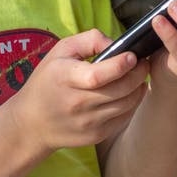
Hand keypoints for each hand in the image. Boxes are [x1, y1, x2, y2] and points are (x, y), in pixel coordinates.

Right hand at [7, 29, 148, 152]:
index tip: (133, 55)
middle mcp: (76, 103)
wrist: (32, 122)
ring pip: (125, 104)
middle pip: (118, 90)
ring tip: (139, 75)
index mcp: (65, 78)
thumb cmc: (48, 79)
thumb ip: (89, 40)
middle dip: (137, 74)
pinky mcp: (95, 135)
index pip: (97, 75)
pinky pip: (123, 118)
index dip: (119, 65)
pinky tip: (131, 92)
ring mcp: (87, 122)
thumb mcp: (60, 51)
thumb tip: (116, 44)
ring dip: (138, 88)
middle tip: (144, 62)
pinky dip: (132, 103)